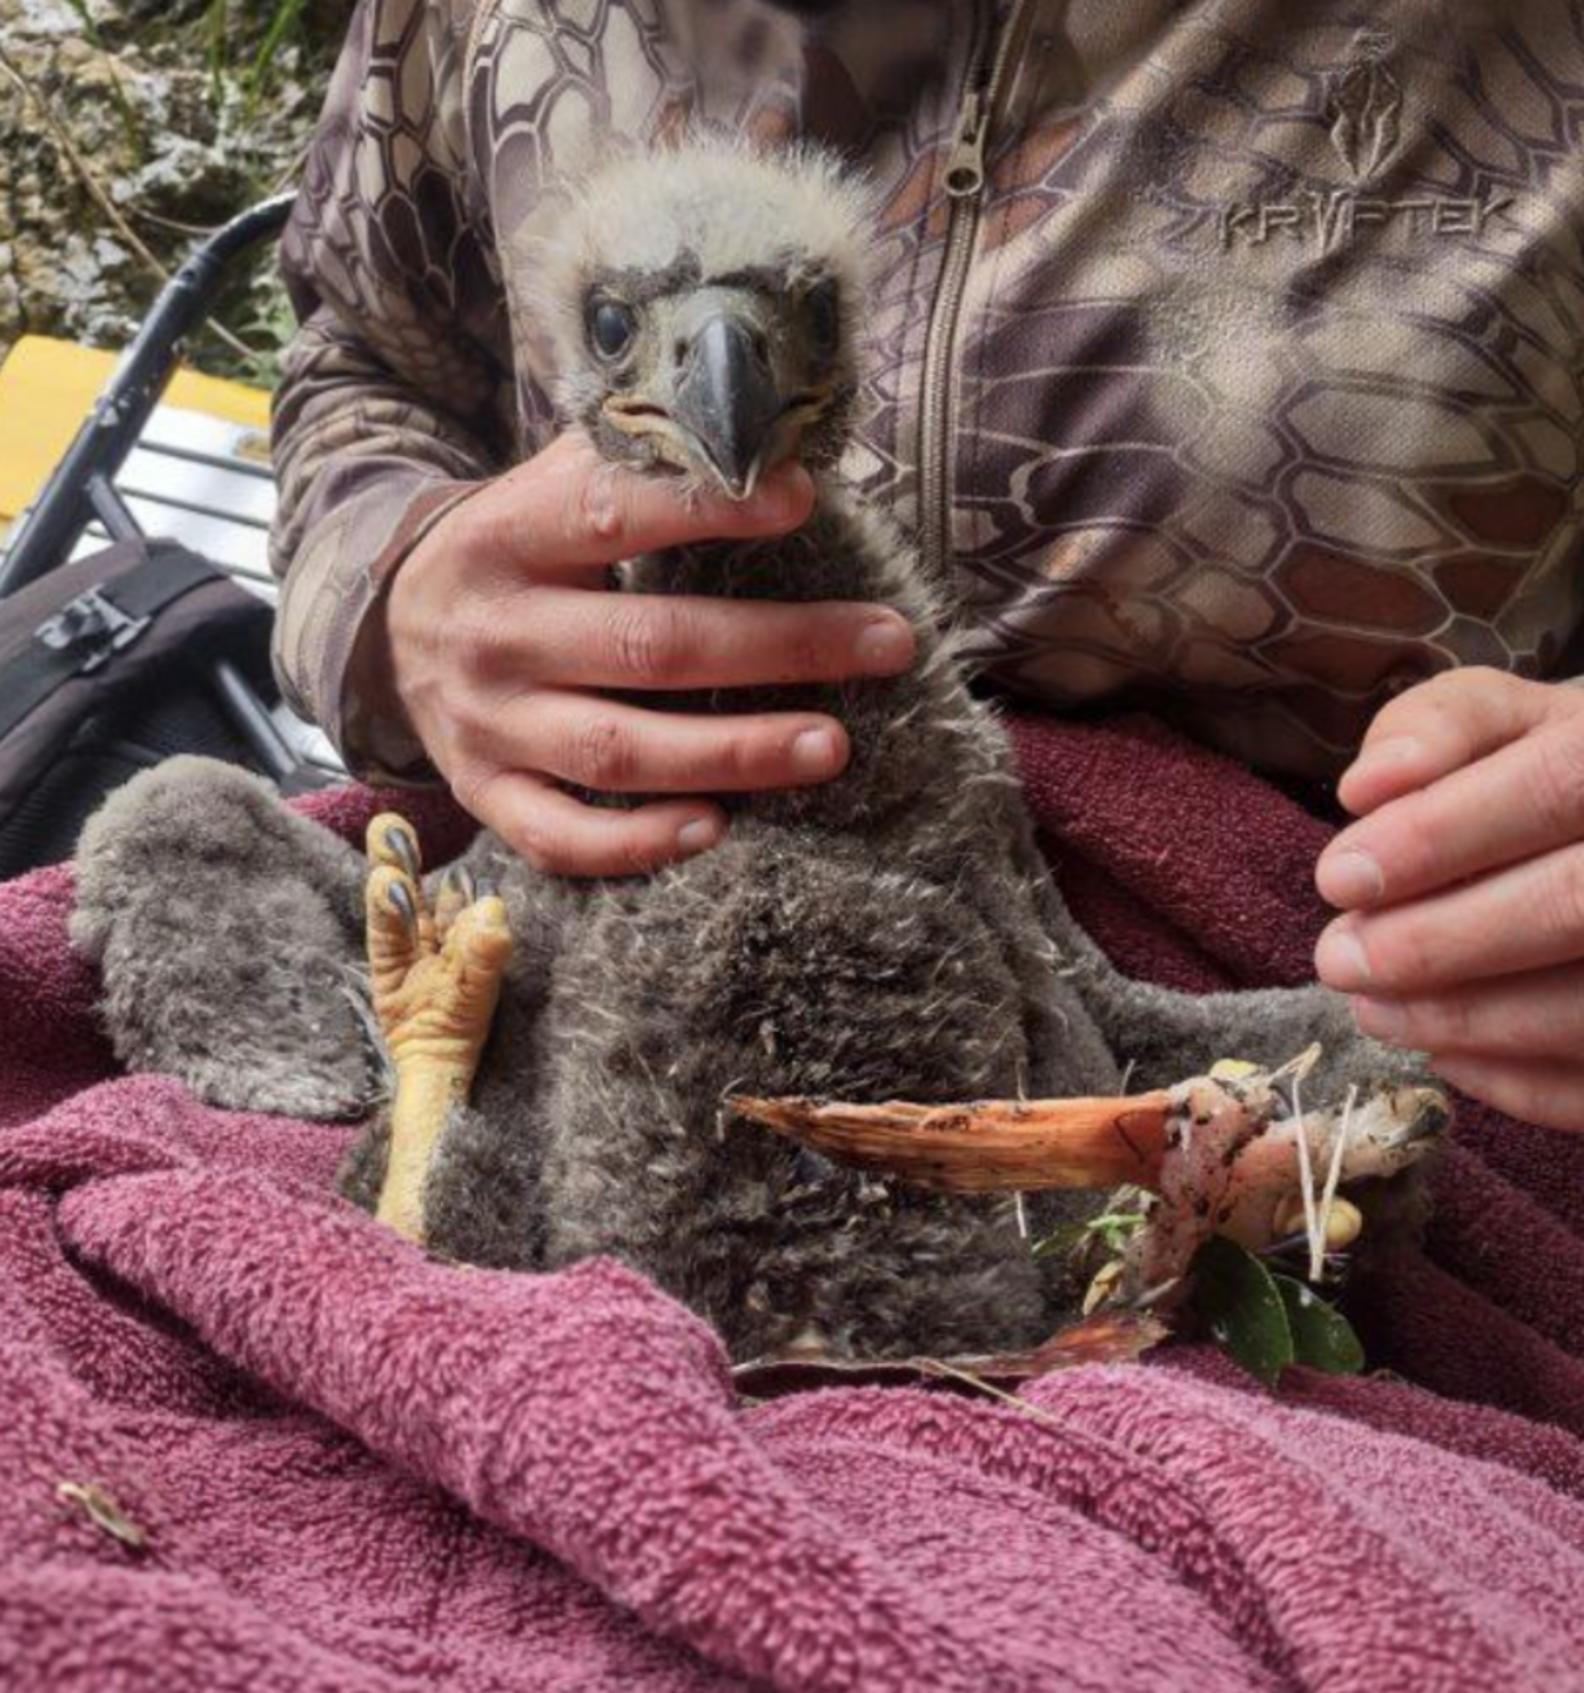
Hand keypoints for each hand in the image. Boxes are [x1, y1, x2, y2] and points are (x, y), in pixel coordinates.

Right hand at [367, 434, 915, 876]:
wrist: (386, 633)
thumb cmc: (516, 552)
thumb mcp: (547, 485)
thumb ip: (641, 464)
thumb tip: (779, 441)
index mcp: (510, 534)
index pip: (612, 511)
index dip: (709, 507)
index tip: (803, 501)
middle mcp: (494, 631)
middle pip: (647, 646)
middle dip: (778, 647)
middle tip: (885, 645)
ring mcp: (487, 724)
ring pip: (616, 749)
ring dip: (731, 754)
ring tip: (831, 747)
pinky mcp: (486, 796)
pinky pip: (561, 838)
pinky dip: (638, 843)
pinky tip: (718, 830)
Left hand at [1313, 669, 1583, 1130]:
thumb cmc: (1562, 769)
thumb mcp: (1511, 719)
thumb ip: (1438, 728)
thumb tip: (1365, 789)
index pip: (1555, 786)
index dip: (1440, 835)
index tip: (1338, 877)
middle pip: (1578, 905)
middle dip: (1439, 942)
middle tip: (1339, 958)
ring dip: (1466, 1019)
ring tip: (1372, 1009)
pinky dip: (1520, 1081)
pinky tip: (1447, 1052)